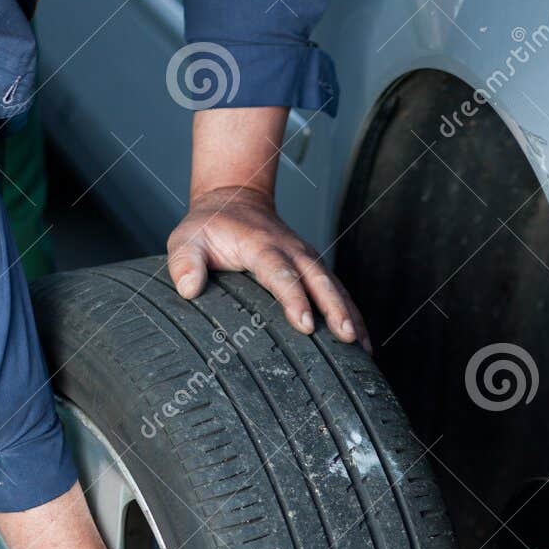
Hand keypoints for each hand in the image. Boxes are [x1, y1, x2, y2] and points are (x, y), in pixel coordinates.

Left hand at [167, 185, 370, 350]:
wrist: (234, 199)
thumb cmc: (208, 227)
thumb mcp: (186, 238)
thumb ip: (184, 261)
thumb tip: (188, 289)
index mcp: (260, 244)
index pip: (279, 272)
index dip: (293, 298)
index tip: (304, 324)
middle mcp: (290, 249)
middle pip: (318, 279)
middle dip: (334, 308)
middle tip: (347, 337)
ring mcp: (306, 257)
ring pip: (334, 286)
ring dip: (351, 315)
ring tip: (363, 349)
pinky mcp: (313, 267)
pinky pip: (337, 291)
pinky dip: (352, 313)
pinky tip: (362, 342)